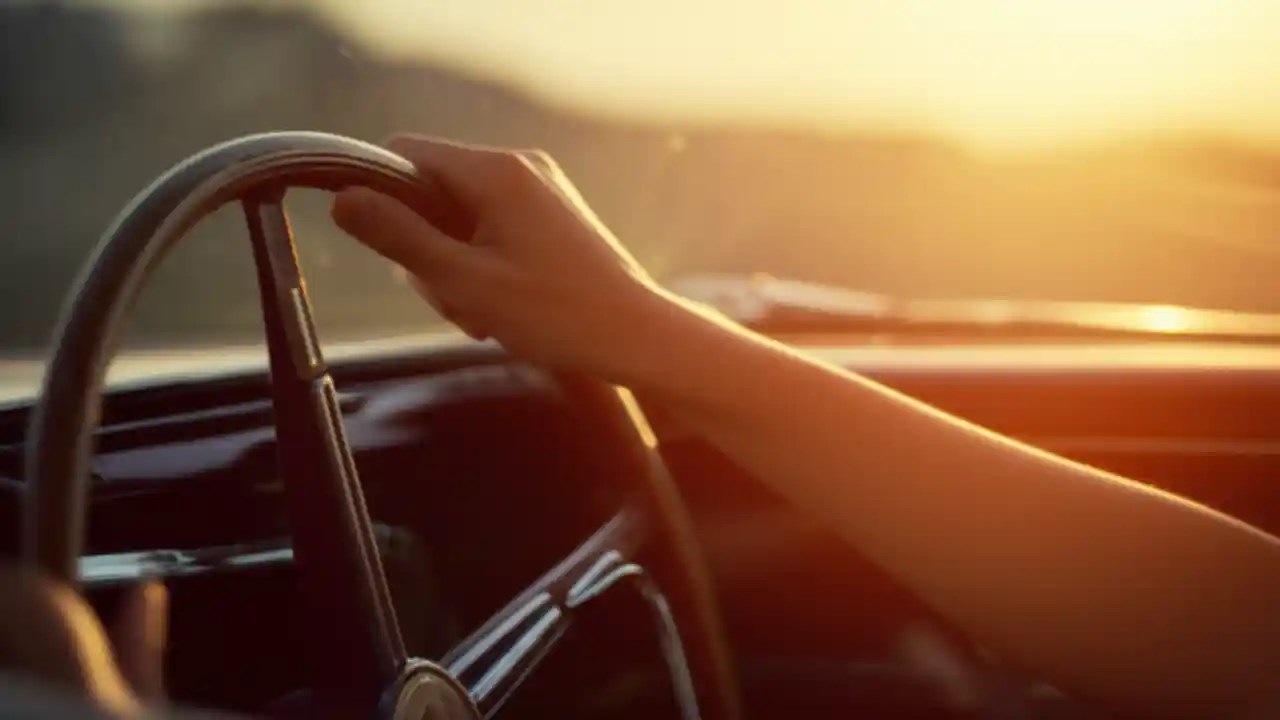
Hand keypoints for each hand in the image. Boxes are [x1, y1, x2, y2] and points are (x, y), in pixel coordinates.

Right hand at [331, 135, 672, 379]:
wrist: (638, 336)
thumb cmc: (558, 314)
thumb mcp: (463, 281)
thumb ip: (399, 238)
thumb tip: (343, 200)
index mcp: (496, 172)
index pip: (404, 153)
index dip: (378, 195)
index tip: (384, 248)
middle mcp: (519, 168)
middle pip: (430, 191)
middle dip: (425, 250)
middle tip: (455, 301)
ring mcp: (538, 191)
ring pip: (458, 219)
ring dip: (455, 269)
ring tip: (484, 314)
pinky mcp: (550, 217)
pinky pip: (491, 231)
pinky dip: (483, 269)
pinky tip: (503, 310)